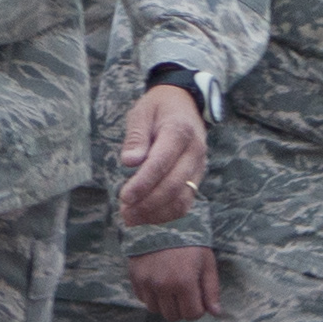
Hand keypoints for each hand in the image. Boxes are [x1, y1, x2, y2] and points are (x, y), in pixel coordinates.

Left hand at [113, 85, 208, 230]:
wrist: (185, 103)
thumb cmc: (158, 108)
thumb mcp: (142, 112)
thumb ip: (136, 137)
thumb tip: (129, 162)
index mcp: (179, 131)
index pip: (162, 163)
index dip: (143, 183)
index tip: (124, 196)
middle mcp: (194, 151)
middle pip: (173, 186)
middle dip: (147, 203)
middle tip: (124, 212)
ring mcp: (199, 166)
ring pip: (182, 199)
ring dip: (156, 213)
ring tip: (131, 217)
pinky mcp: (197, 177)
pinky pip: (185, 202)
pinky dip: (166, 214)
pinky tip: (146, 216)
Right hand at [129, 245, 220, 320]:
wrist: (160, 220)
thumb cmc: (188, 241)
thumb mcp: (206, 262)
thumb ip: (211, 289)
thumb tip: (216, 313)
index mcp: (184, 282)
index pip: (192, 314)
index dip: (198, 308)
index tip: (197, 296)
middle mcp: (163, 285)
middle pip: (172, 316)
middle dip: (181, 308)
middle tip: (184, 292)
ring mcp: (146, 282)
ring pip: (155, 310)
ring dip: (164, 304)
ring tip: (170, 287)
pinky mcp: (134, 277)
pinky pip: (142, 299)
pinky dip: (151, 295)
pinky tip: (157, 281)